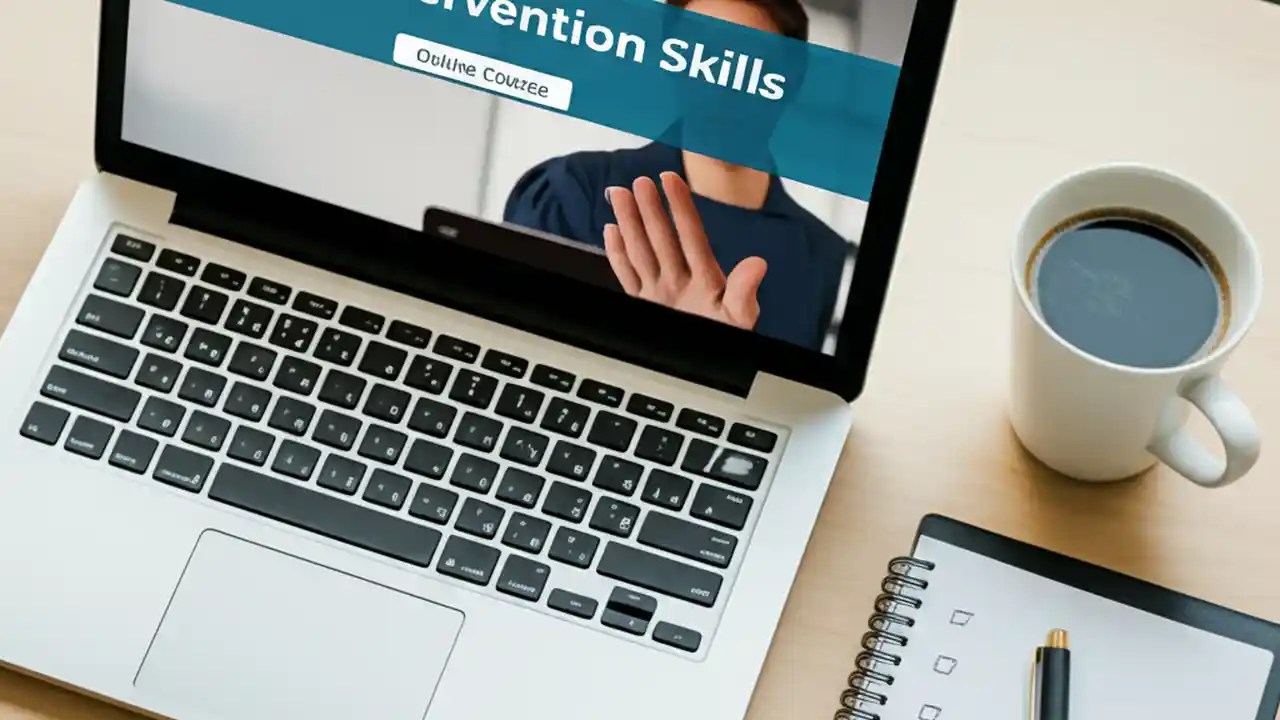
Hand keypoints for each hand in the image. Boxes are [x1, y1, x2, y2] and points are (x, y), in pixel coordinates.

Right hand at [603, 172, 767, 330]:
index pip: (690, 235)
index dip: (681, 206)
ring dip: (629, 222)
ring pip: (640, 250)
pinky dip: (617, 255)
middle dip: (649, 209)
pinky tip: (611, 232)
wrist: (705, 376)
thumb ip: (744, 292)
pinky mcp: (643, 306)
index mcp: (703, 281)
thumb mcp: (740, 320)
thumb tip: (757, 264)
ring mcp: (659, 293)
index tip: (671, 179)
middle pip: (660, 238)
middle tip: (639, 182)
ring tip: (618, 194)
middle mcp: (678, 282)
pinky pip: (627, 276)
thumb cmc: (726, 344)